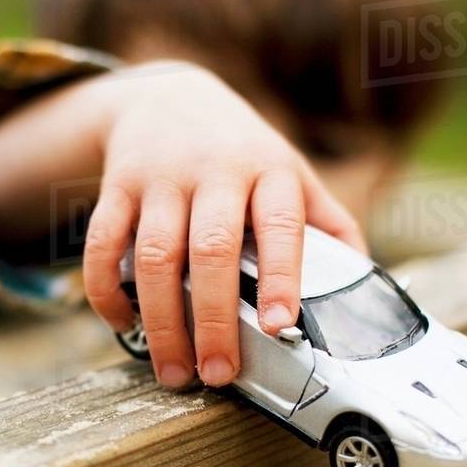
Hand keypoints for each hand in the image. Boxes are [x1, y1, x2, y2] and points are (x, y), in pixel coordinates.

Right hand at [83, 62, 364, 387]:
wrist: (168, 95)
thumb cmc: (242, 152)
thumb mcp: (291, 172)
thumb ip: (328, 224)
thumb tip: (364, 284)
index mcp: (269, 171)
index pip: (278, 225)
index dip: (281, 276)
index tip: (280, 325)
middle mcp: (215, 171)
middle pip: (211, 249)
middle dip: (214, 318)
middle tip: (218, 372)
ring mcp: (161, 178)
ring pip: (154, 256)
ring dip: (161, 321)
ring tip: (174, 370)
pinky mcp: (118, 186)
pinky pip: (102, 244)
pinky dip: (107, 290)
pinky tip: (123, 324)